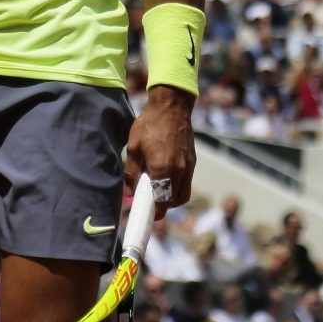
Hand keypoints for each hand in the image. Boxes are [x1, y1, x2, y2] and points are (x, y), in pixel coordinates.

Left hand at [125, 85, 195, 214]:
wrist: (172, 106)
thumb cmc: (149, 125)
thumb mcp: (134, 147)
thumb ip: (132, 173)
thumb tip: (130, 193)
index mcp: (163, 169)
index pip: (162, 202)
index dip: (154, 212)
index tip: (146, 215)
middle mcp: (179, 171)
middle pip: (174, 202)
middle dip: (162, 207)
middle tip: (150, 203)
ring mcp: (188, 166)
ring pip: (183, 194)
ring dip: (172, 199)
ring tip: (159, 192)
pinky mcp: (192, 161)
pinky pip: (187, 182)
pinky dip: (178, 187)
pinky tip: (167, 178)